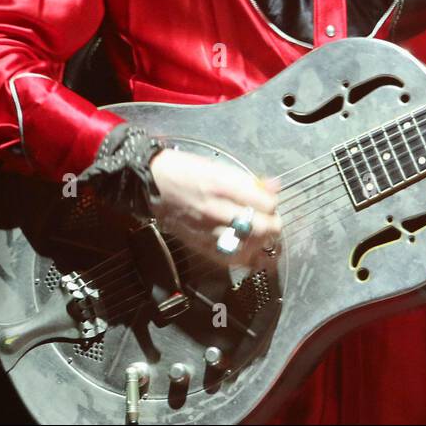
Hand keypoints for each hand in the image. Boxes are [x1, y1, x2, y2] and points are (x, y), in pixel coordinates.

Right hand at [149, 147, 281, 268]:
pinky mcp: (201, 245)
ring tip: (262, 236)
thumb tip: (273, 186)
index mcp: (224, 187)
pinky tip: (249, 250)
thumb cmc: (185, 170)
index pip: (265, 204)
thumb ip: (248, 180)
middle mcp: (217, 211)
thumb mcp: (219, 166)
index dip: (273, 204)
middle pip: (261, 228)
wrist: (153, 184)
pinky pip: (230, 258)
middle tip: (272, 220)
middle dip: (273, 225)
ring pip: (249, 247)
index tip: (270, 202)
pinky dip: (244, 256)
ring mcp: (209, 231)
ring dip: (261, 242)